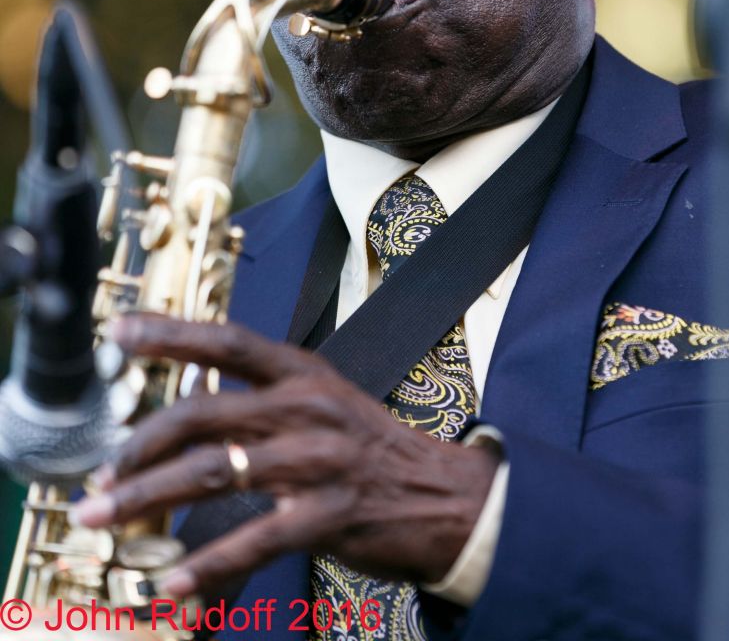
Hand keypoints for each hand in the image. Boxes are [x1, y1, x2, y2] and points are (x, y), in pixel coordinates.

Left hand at [73, 313, 499, 596]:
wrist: (444, 496)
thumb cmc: (369, 449)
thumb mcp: (323, 402)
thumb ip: (263, 400)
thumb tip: (186, 416)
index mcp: (303, 373)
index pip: (226, 341)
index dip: (171, 333)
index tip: (119, 333)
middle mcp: (305, 407)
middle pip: (203, 414)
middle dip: (138, 445)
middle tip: (98, 474)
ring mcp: (317, 461)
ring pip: (213, 473)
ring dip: (148, 498)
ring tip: (104, 517)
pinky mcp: (328, 514)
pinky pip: (253, 539)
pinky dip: (206, 565)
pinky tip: (171, 582)